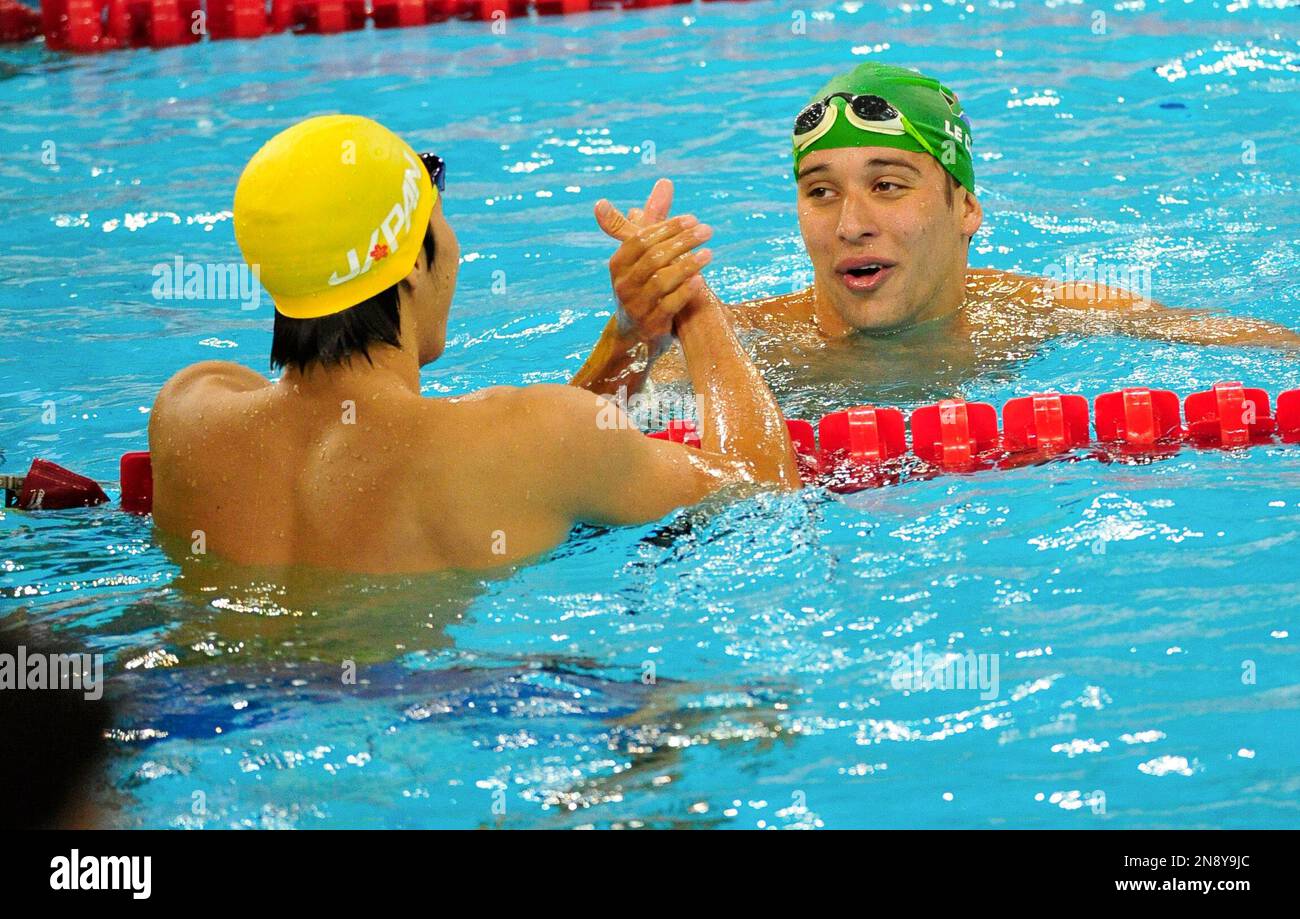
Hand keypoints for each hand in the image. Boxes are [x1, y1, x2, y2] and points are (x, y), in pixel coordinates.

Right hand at [595, 179, 712, 348]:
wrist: (635, 330)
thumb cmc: (643, 282)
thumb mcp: (644, 252)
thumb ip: (654, 217)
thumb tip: (665, 181)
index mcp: (618, 263)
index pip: (641, 239)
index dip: (667, 227)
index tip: (692, 219)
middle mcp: (623, 284)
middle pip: (653, 258)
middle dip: (682, 242)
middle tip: (707, 231)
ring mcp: (635, 306)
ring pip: (662, 281)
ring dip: (687, 265)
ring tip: (709, 253)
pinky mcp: (650, 325)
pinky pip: (669, 306)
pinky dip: (685, 291)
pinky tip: (701, 279)